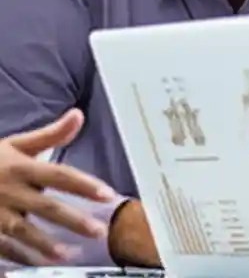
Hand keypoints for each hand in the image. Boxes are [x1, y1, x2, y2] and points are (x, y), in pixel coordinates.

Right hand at [0, 110, 115, 264]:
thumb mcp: (16, 144)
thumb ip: (49, 135)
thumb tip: (78, 115)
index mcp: (20, 167)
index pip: (59, 175)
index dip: (84, 185)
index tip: (109, 195)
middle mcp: (9, 190)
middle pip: (45, 206)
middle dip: (73, 220)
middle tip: (99, 231)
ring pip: (22, 231)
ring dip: (46, 244)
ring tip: (71, 254)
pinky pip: (2, 246)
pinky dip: (18, 257)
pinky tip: (37, 264)